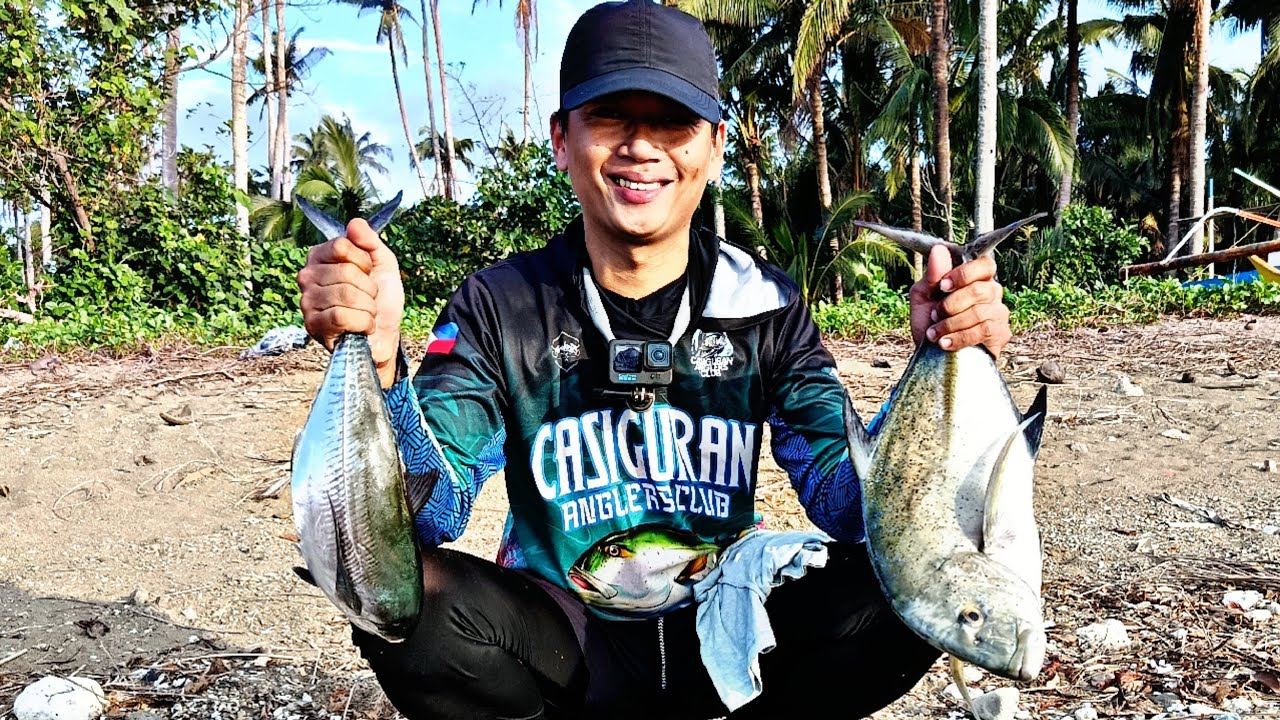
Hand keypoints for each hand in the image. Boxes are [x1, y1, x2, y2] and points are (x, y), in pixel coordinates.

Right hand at [297, 218, 404, 387]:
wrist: (384, 336)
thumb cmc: (380, 300)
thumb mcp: (382, 264)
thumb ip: (370, 242)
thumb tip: (355, 222)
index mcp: (320, 257)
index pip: (341, 246)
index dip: (364, 261)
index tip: (368, 273)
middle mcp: (307, 276)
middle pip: (346, 272)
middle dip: (368, 288)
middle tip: (368, 298)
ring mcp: (307, 301)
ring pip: (346, 295)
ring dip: (367, 307)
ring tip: (365, 313)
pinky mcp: (312, 325)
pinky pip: (342, 316)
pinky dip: (362, 323)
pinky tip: (361, 327)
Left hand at [909, 245, 1010, 357]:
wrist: (932, 357)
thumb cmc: (930, 323)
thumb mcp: (923, 297)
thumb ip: (932, 276)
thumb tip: (939, 249)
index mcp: (975, 279)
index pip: (984, 264)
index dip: (963, 274)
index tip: (942, 287)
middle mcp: (992, 293)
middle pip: (979, 290)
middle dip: (951, 305)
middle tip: (935, 315)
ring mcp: (999, 313)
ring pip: (979, 312)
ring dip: (951, 324)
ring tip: (934, 334)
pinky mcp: (1001, 334)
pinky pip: (983, 331)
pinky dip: (959, 337)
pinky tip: (945, 344)